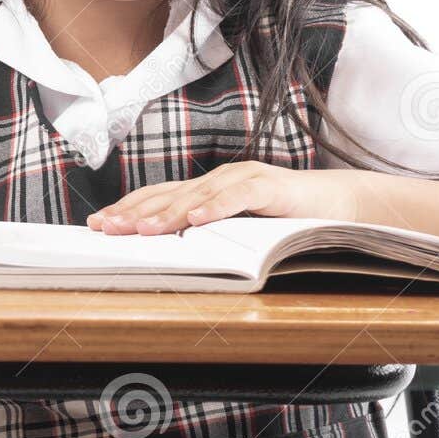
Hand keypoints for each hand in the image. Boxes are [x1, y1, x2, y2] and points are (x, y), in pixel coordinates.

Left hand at [85, 162, 360, 234]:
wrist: (340, 204)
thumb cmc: (287, 220)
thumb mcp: (240, 231)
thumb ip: (209, 236)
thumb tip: (171, 258)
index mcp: (208, 190)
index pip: (158, 198)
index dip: (127, 210)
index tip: (98, 225)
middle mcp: (220, 179)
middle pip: (168, 194)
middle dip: (133, 212)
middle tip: (105, 228)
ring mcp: (244, 179)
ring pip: (197, 195)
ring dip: (167, 213)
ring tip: (140, 229)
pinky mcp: (270, 186)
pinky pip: (238, 196)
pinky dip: (216, 206)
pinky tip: (195, 218)